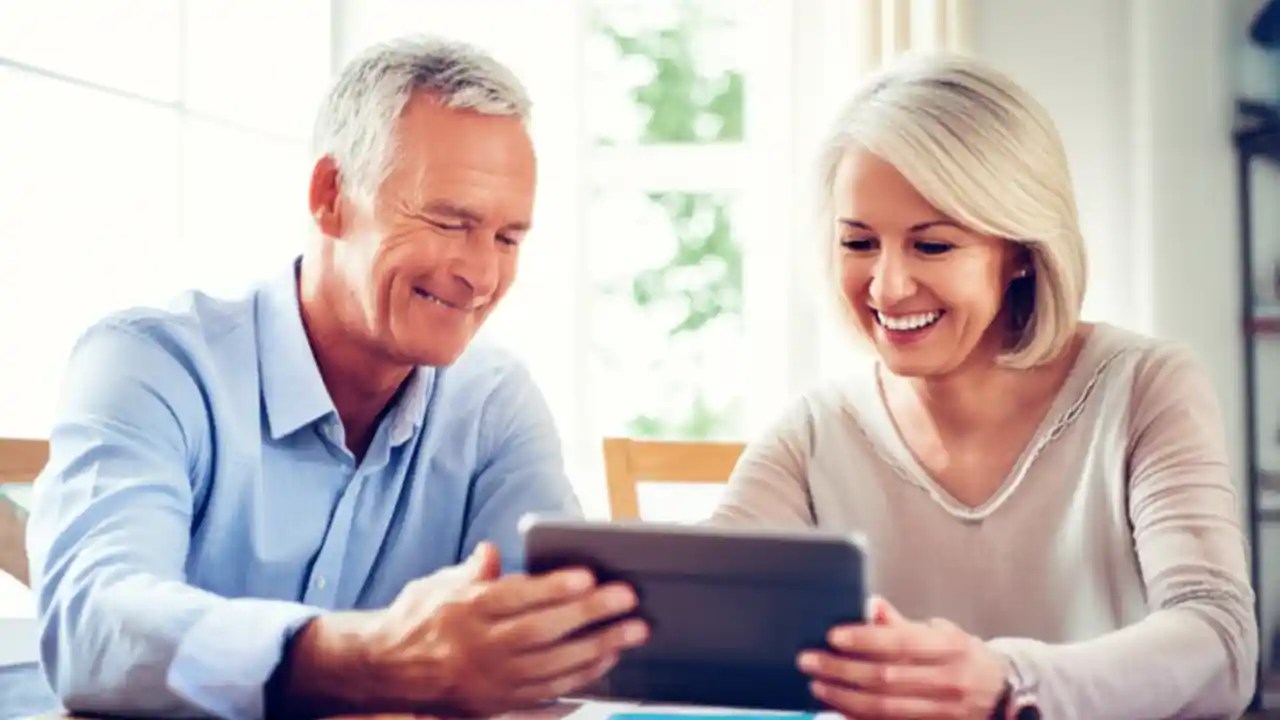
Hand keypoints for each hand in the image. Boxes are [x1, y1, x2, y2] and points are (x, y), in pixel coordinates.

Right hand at [286, 543, 648, 716]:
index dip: (553, 588)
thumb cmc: (418, 619)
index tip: (588, 576)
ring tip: (632, 632)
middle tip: (628, 599)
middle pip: (542, 632)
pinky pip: (548, 694)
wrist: (385, 673)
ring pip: (552, 667)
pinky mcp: (499, 704)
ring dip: (597, 649)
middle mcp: (478, 649)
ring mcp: (491, 681)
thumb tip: (492, 551)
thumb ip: (471, 571)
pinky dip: (581, 679)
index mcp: (464, 611)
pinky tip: (607, 662)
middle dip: (590, 616)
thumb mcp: (436, 584)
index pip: (515, 598)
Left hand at [797, 596, 1007, 718]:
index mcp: (949, 647)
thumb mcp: (942, 632)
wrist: (1001, 695)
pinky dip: (858, 717)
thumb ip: (902, 624)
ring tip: (816, 684)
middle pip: (886, 678)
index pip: (901, 643)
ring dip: (843, 697)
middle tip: (809, 660)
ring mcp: (941, 711)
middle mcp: (947, 681)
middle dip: (841, 669)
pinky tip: (836, 707)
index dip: (864, 640)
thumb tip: (869, 605)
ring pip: (884, 708)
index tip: (833, 636)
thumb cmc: (963, 657)